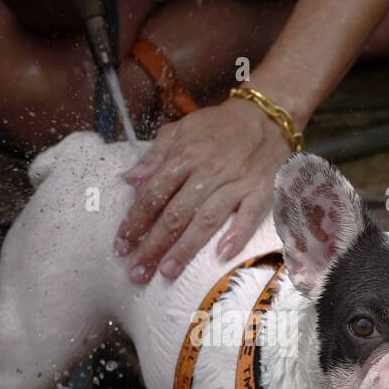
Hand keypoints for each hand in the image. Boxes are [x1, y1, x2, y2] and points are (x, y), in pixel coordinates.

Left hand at [116, 98, 294, 282]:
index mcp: (185, 157)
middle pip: (176, 213)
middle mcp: (208, 172)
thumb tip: (130, 180)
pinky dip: (237, 234)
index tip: (122, 246)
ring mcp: (236, 183)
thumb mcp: (181, 130)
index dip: (135, 221)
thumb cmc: (219, 126)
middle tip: (138, 271)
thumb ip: (155, 156)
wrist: (266, 116)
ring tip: (167, 272)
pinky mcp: (261, 191)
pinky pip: (250, 215)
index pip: (154, 194)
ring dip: (186, 248)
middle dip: (154, 245)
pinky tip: (223, 254)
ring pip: (206, 219)